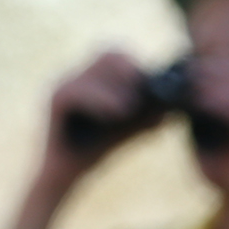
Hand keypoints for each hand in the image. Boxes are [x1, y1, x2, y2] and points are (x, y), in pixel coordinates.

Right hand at [41, 50, 153, 185]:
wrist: (67, 176)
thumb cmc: (96, 150)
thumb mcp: (129, 128)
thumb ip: (148, 113)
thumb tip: (175, 101)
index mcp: (89, 76)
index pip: (116, 52)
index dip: (136, 67)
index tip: (150, 90)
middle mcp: (73, 75)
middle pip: (107, 52)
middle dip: (129, 73)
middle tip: (139, 100)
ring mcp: (60, 86)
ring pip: (94, 70)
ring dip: (117, 89)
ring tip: (129, 110)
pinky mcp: (53, 102)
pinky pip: (78, 91)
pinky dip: (101, 100)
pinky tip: (117, 114)